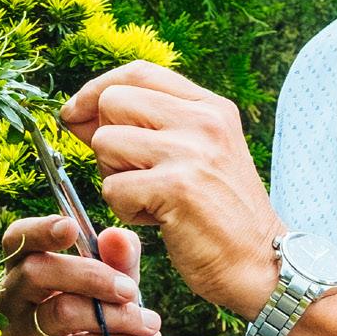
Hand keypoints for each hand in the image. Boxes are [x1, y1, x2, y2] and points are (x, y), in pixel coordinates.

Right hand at [0, 215, 162, 335]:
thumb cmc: (107, 333)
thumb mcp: (121, 290)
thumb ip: (120, 261)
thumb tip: (117, 235)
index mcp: (27, 274)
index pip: (17, 241)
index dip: (40, 230)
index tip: (73, 227)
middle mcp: (13, 305)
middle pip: (36, 272)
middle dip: (92, 276)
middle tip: (132, 291)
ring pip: (62, 311)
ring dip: (116, 315)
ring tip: (150, 323)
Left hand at [59, 61, 282, 318]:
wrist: (260, 264)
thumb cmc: (219, 215)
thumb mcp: (197, 154)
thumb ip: (148, 126)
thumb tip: (76, 113)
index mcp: (210, 107)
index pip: (138, 72)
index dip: (97, 89)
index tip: (77, 115)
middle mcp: (203, 120)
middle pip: (112, 101)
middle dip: (105, 140)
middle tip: (132, 174)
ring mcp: (191, 151)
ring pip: (105, 143)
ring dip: (115, 178)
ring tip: (151, 198)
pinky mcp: (176, 188)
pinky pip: (113, 187)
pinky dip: (126, 210)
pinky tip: (159, 220)